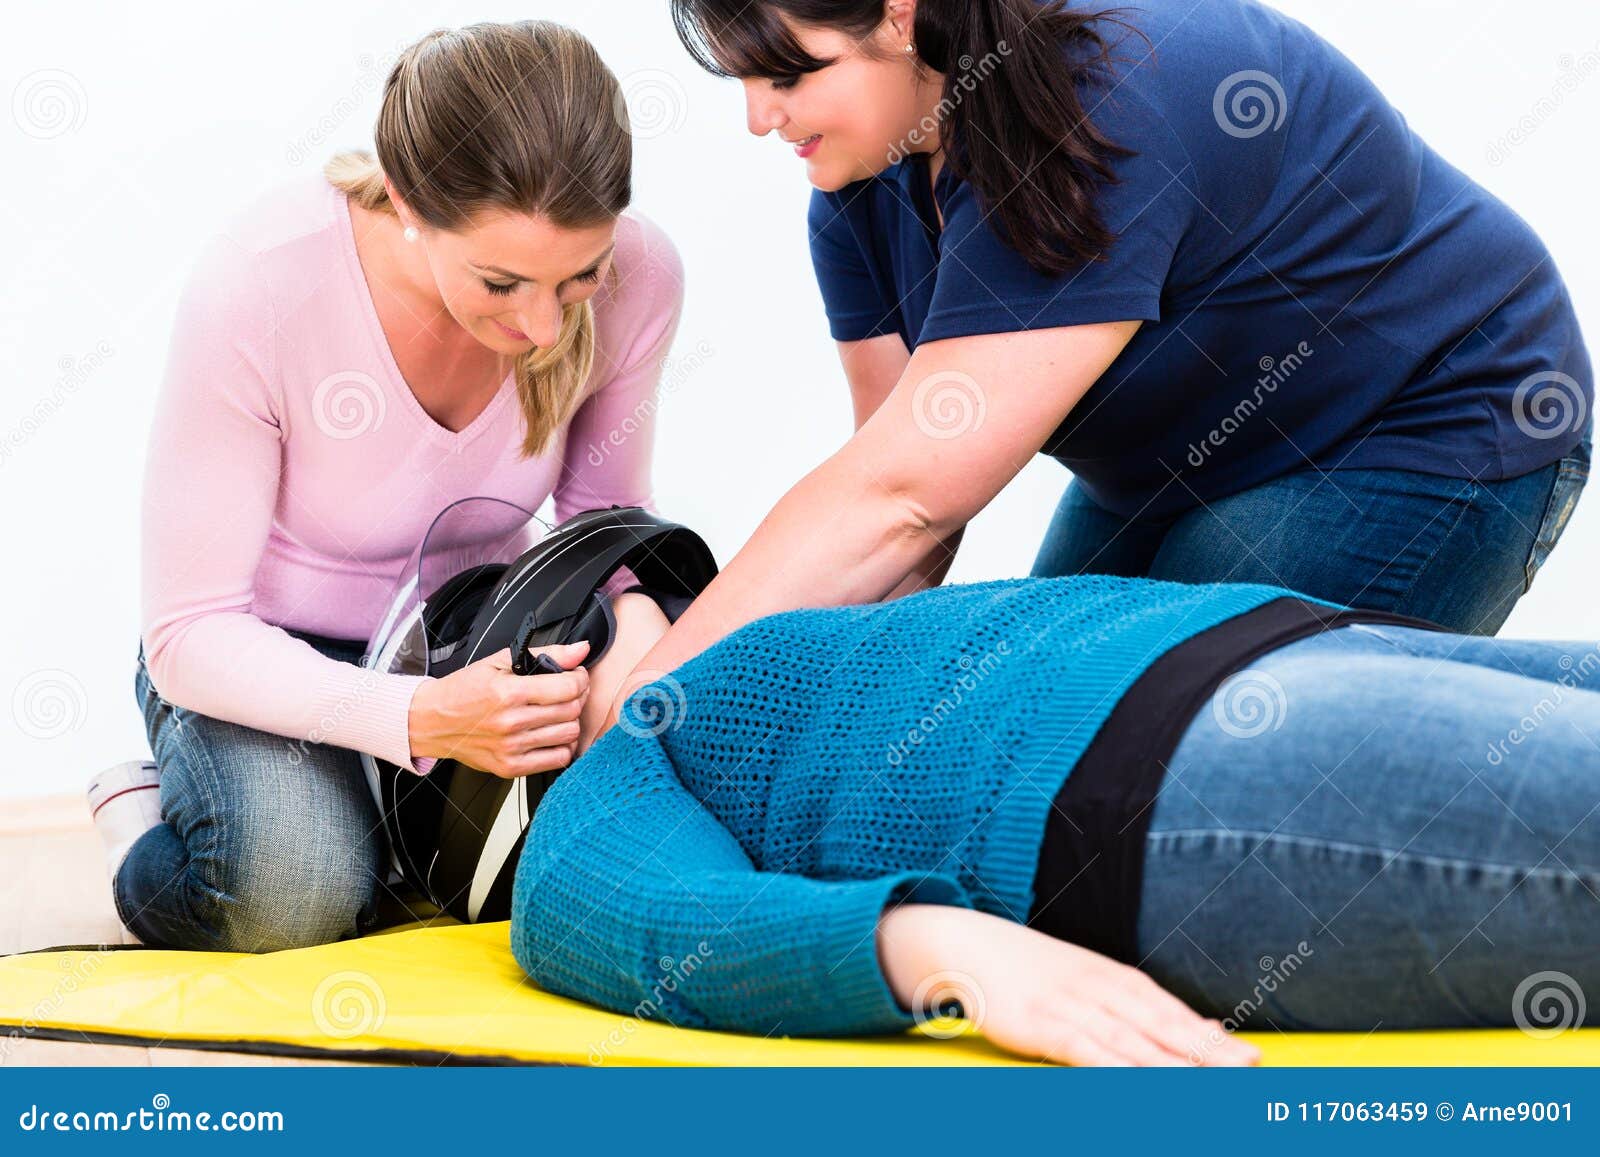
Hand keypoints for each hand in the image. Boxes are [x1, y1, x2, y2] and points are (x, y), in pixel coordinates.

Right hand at [407, 639, 590, 778]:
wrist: (432, 720)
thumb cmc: (464, 690)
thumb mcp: (500, 661)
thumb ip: (546, 654)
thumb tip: (580, 650)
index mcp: (509, 692)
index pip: (568, 688)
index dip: (579, 679)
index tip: (575, 676)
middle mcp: (511, 723)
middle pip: (571, 711)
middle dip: (577, 696)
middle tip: (567, 691)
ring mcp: (511, 748)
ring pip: (569, 735)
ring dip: (571, 721)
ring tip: (558, 711)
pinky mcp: (510, 767)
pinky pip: (558, 760)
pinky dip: (562, 746)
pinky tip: (550, 733)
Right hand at [877, 904, 1260, 1066]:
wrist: (968, 945)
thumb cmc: (1036, 971)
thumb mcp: (1093, 982)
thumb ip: (1146, 1011)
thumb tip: (1208, 1030)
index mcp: (1115, 978)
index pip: (1172, 1012)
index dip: (1212, 1038)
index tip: (1253, 1059)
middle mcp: (1099, 988)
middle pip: (1160, 1026)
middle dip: (1206, 1052)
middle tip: (1248, 1071)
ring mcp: (1069, 1004)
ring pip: (1128, 1040)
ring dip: (1170, 1065)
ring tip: (1207, 1087)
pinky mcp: (1039, 1023)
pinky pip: (1082, 1050)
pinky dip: (1111, 1067)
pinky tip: (1136, 1083)